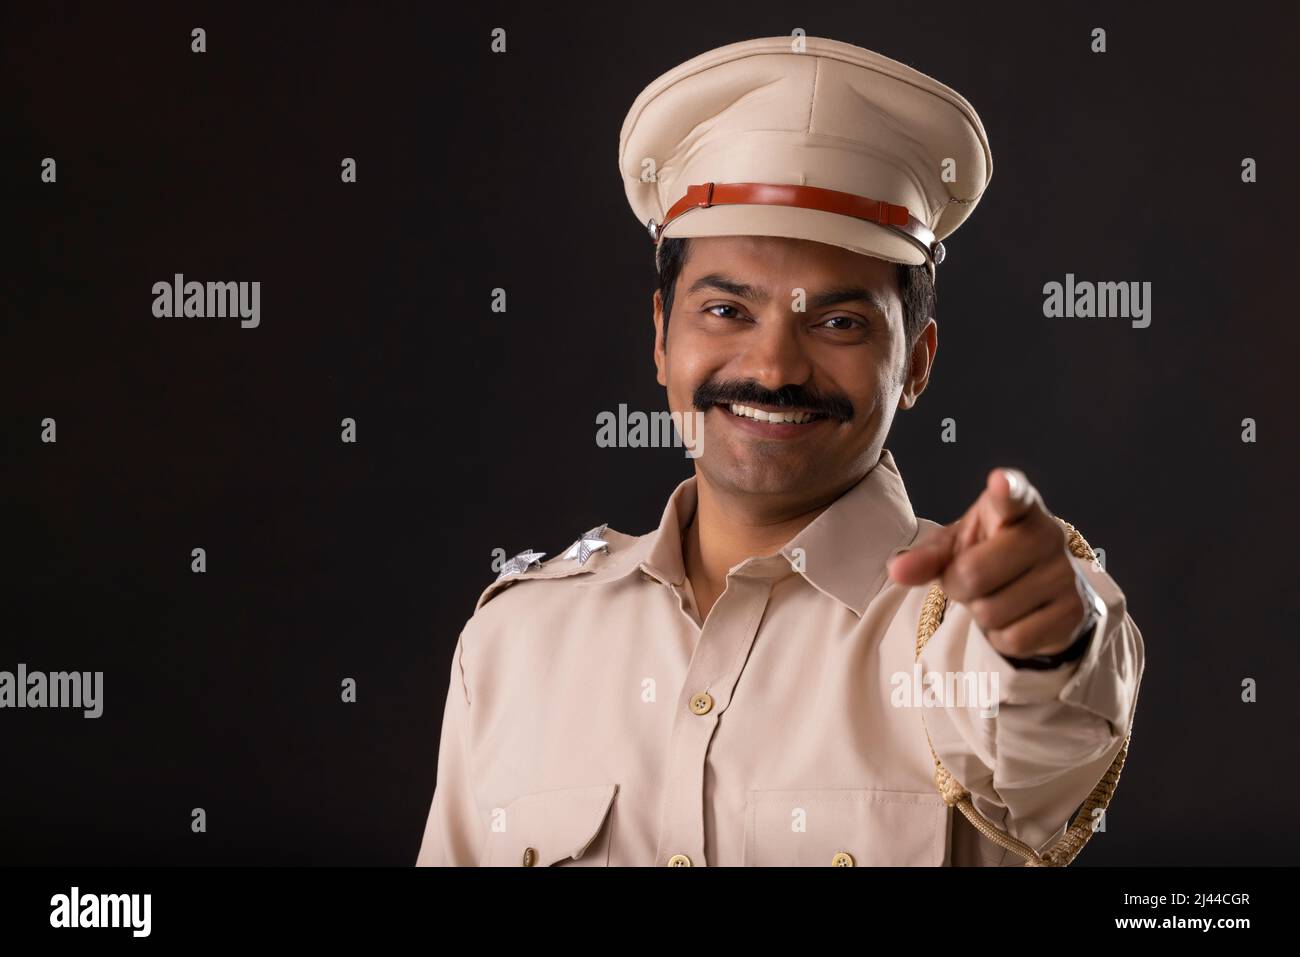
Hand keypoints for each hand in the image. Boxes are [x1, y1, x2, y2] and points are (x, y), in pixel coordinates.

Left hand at [886, 468, 1089, 657]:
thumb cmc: (990, 555)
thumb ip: (927, 556)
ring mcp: (1065, 574)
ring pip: (991, 612)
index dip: (1005, 490)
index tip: (999, 482)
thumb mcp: (957, 547)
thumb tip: (896, 570)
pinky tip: (1014, 618)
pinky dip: (1000, 637)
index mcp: (1017, 508)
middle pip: (973, 574)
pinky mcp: (1072, 613)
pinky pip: (1013, 639)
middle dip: (958, 586)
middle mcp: (1047, 534)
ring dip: (981, 613)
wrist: (1042, 591)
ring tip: (997, 596)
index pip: (1012, 495)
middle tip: (970, 580)